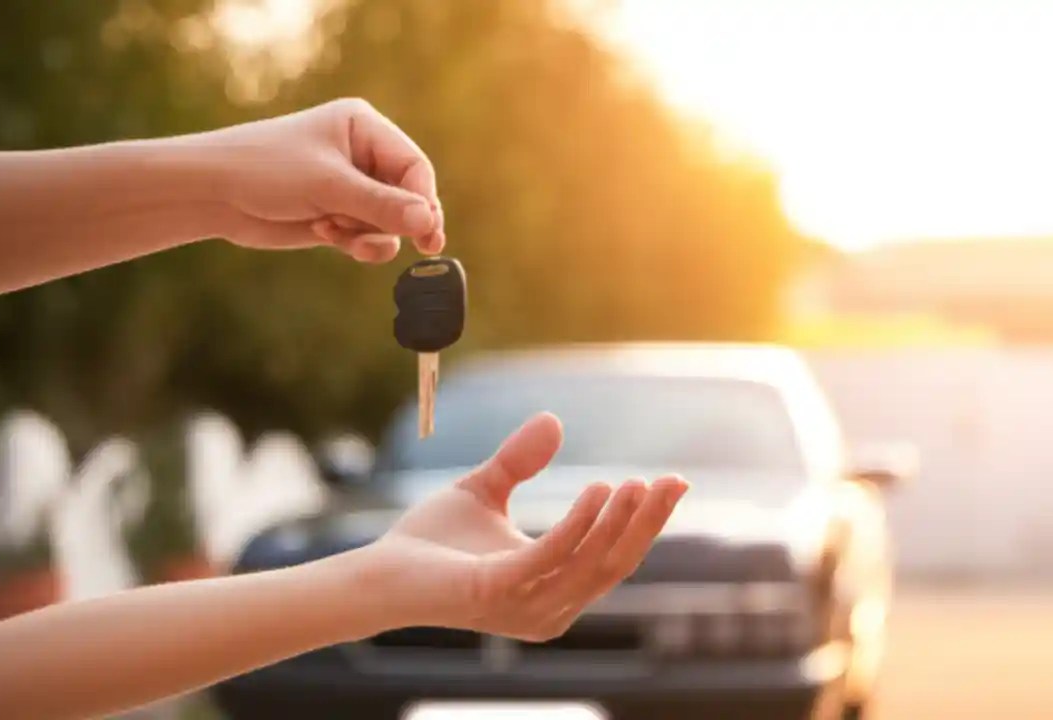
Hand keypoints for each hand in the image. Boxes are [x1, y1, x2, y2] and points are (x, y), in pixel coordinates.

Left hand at [200, 98, 444, 263]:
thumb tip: (429, 222)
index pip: (414, 166)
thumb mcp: (328, 185)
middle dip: (398, 221)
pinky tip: (326, 236)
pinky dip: (356, 243)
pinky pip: (369, 236)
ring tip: (337, 234)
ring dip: (370, 234)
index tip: (427, 232)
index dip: (424, 200)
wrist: (213, 192)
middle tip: (425, 247)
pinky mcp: (337, 215)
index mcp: (363, 127)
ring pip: (390, 222)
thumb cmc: (266, 170)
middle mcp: (362, 154)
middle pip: (408, 196)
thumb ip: (381, 205)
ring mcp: (350, 187)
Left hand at [361, 413, 687, 640]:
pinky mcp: (497, 592)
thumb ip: (520, 461)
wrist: (379, 571)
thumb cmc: (430, 542)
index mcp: (552, 589)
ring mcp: (524, 606)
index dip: (645, 523)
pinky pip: (551, 557)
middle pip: (614, 565)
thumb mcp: (486, 491)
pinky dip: (580, 524)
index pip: (613, 559)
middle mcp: (548, 608)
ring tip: (636, 483)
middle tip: (673, 482)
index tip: (672, 483)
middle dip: (646, 524)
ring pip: (590, 564)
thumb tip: (555, 420)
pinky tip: (600, 489)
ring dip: (620, 522)